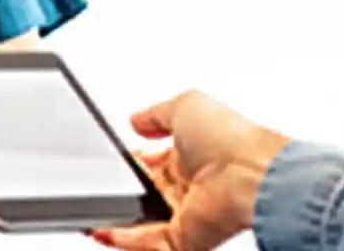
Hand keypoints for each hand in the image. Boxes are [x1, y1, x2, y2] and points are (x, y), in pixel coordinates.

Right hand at [89, 91, 290, 250]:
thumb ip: (156, 114)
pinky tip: (104, 229)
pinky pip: (147, 242)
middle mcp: (191, 185)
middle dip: (124, 189)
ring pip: (144, 222)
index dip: (135, 160)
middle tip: (99, 185)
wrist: (251, 175)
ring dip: (117, 219)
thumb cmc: (230, 139)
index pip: (156, 161)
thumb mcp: (185, 106)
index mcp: (194, 154)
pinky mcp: (185, 238)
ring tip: (93, 213)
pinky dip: (123, 239)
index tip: (116, 158)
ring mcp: (188, 214)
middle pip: (148, 193)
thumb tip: (137, 119)